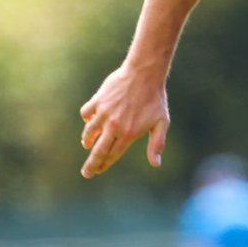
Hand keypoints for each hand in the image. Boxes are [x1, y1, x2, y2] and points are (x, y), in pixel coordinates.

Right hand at [79, 62, 170, 177]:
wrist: (144, 74)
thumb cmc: (155, 99)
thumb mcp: (161, 123)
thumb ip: (157, 144)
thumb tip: (156, 164)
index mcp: (129, 133)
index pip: (113, 154)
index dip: (104, 165)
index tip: (98, 172)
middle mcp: (114, 125)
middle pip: (98, 150)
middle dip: (91, 164)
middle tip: (86, 173)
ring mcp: (104, 113)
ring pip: (89, 132)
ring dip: (87, 141)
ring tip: (87, 145)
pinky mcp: (98, 100)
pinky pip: (86, 113)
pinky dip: (87, 119)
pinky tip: (90, 121)